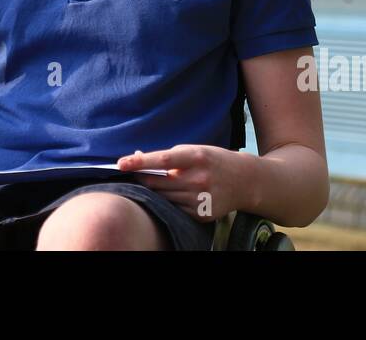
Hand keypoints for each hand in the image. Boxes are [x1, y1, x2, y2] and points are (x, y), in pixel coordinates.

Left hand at [117, 144, 245, 221]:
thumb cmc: (213, 161)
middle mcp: (199, 179)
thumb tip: (138, 158)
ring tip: (158, 182)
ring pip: (163, 197)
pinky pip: (174, 209)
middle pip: (157, 182)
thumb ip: (168, 155)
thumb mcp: (194, 150)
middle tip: (132, 172)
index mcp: (196, 157)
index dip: (139, 162)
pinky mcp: (201, 215)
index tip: (121, 163)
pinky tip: (177, 194)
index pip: (162, 159)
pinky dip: (169, 202)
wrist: (245, 181)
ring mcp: (200, 200)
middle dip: (142, 177)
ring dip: (154, 190)